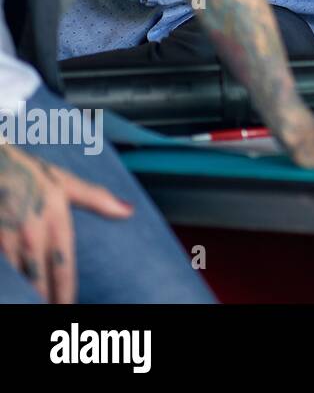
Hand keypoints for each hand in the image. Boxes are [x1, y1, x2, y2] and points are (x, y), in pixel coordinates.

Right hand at [0, 146, 132, 302]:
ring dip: (28, 296)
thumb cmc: (30, 173)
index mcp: (55, 219)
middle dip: (47, 300)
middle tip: (57, 313)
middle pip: (40, 280)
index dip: (66, 293)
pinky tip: (16, 294)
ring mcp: (9, 237)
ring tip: (35, 308)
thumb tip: (129, 211)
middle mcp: (32, 232)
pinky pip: (4, 270)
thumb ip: (96, 199)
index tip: (71, 308)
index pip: (63, 267)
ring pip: (20, 278)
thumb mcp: (65, 182)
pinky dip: (11, 283)